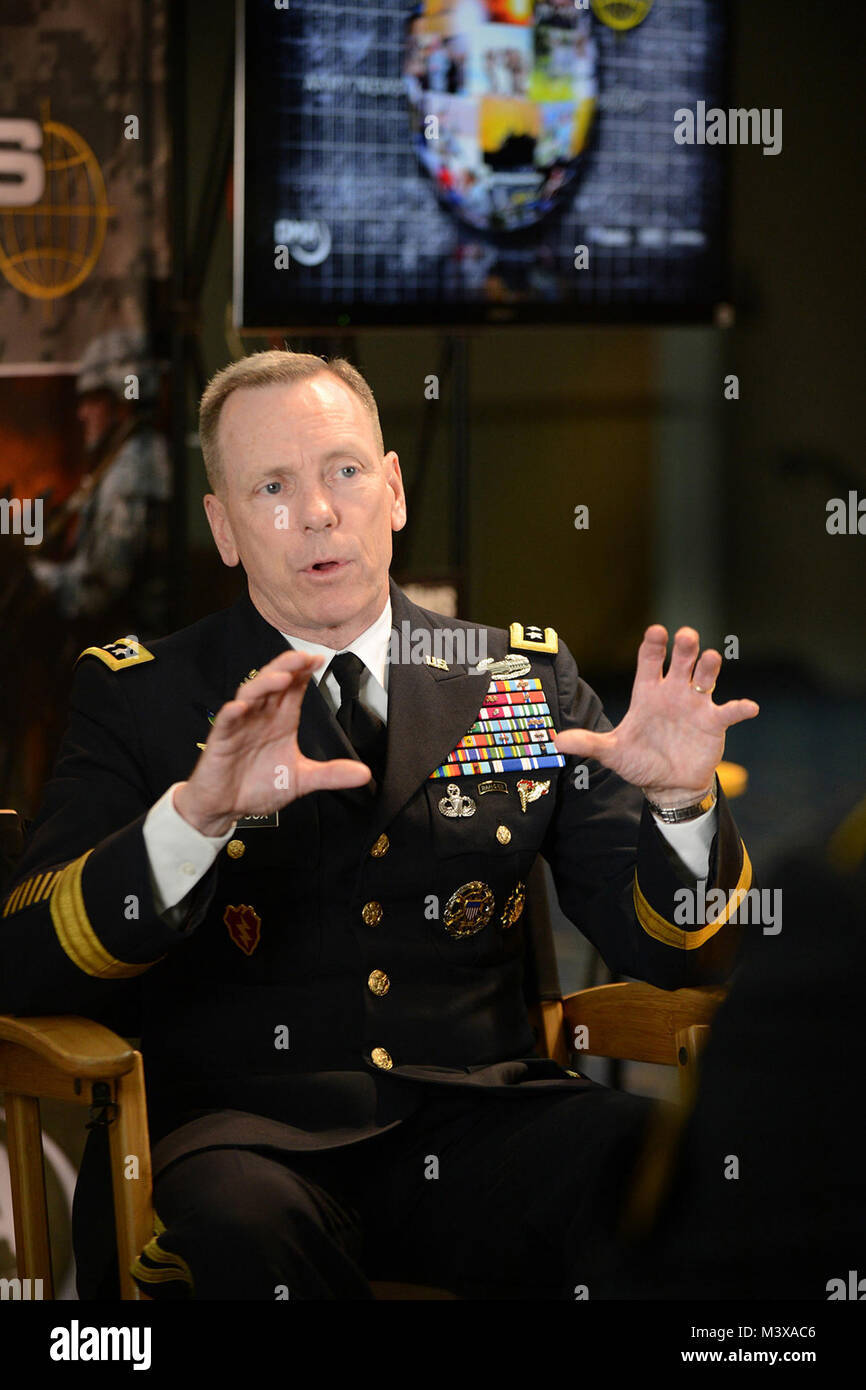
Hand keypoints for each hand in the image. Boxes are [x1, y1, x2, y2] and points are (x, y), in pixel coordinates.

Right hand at [174, 650, 370, 834]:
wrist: (226, 808)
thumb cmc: (257, 787)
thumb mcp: (301, 780)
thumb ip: (331, 774)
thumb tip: (364, 774)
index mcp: (280, 721)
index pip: (293, 689)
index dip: (304, 672)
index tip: (319, 660)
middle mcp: (261, 717)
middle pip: (273, 683)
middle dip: (288, 668)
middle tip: (304, 658)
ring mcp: (240, 726)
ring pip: (250, 695)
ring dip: (265, 684)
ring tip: (282, 677)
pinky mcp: (221, 741)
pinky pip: (225, 722)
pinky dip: (232, 712)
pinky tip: (240, 706)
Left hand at [553, 625, 758, 805]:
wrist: (667, 785)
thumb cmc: (640, 762)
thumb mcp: (612, 753)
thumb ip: (588, 743)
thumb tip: (556, 741)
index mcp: (647, 694)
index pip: (649, 662)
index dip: (652, 646)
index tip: (656, 631)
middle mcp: (673, 693)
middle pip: (680, 662)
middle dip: (684, 648)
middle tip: (686, 636)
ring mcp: (695, 705)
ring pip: (705, 677)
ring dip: (709, 667)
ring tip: (709, 659)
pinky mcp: (714, 723)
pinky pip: (729, 711)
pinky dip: (740, 708)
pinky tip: (748, 707)